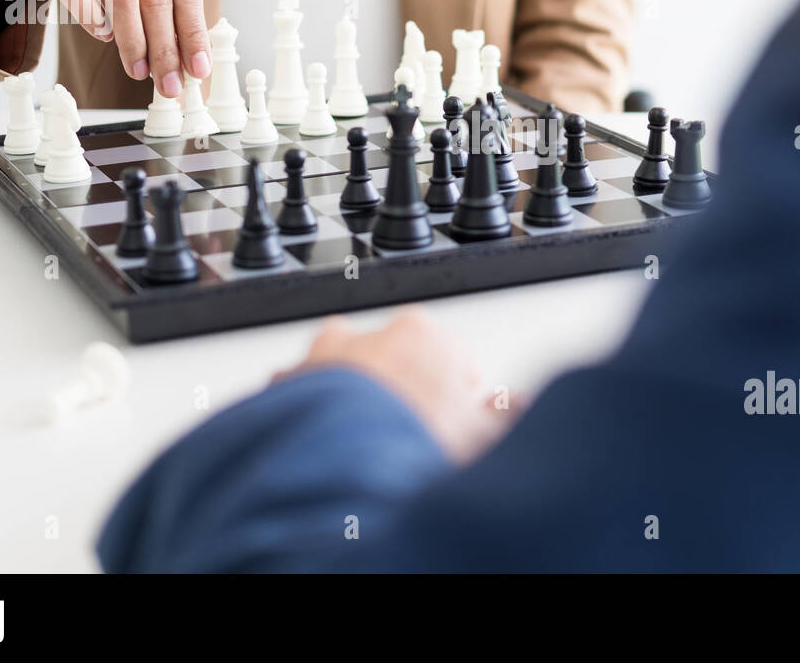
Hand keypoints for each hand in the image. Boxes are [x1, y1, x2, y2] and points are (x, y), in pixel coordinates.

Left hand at [284, 309, 518, 460]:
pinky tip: (325, 447)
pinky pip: (302, 397)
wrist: (332, 463)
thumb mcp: (480, 436)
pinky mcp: (282, 385)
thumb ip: (502, 416)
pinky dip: (312, 416)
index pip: (452, 360)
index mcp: (422, 335)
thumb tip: (516, 408)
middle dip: (404, 392)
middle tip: (411, 439)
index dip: (459, 400)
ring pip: (345, 374)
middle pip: (396, 362)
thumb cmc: (407, 440)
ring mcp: (322, 357)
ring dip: (354, 400)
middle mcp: (368, 335)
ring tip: (365, 445)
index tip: (457, 426)